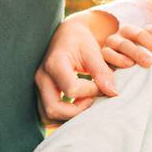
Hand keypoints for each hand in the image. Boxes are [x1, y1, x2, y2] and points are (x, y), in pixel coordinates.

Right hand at [35, 13, 151, 123]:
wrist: (66, 34)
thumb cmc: (80, 40)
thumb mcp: (93, 51)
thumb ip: (102, 72)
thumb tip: (113, 93)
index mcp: (55, 64)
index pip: (72, 90)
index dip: (90, 91)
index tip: (100, 83)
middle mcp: (42, 77)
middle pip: (54, 109)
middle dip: (77, 111)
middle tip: (91, 99)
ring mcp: (38, 87)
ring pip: (47, 116)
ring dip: (68, 117)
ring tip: (84, 102)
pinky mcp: (40, 93)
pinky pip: (46, 115)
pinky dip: (62, 117)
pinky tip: (77, 106)